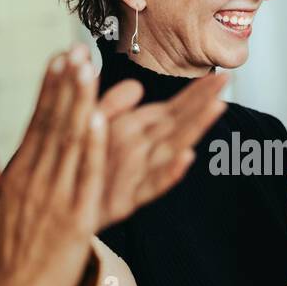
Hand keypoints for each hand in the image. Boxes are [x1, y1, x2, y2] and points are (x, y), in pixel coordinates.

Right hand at [0, 45, 105, 285]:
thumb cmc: (0, 264)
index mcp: (16, 179)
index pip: (35, 124)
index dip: (48, 90)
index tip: (58, 59)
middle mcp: (32, 183)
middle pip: (52, 125)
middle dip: (66, 84)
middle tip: (78, 49)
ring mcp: (53, 200)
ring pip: (70, 143)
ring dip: (81, 103)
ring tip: (90, 70)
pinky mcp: (74, 221)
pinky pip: (86, 178)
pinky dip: (93, 148)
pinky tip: (100, 120)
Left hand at [94, 69, 227, 227]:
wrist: (60, 210)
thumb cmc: (82, 168)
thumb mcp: (94, 128)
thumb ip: (113, 106)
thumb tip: (137, 86)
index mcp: (136, 132)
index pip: (174, 108)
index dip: (196, 93)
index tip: (219, 75)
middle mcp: (143, 151)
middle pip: (180, 123)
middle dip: (203, 102)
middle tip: (226, 80)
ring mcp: (139, 175)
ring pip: (173, 148)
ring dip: (195, 129)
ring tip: (216, 107)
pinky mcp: (128, 200)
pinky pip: (152, 185)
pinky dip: (170, 173)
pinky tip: (186, 158)